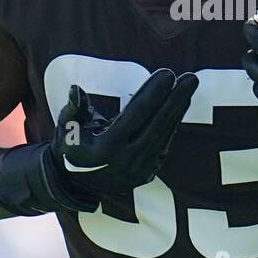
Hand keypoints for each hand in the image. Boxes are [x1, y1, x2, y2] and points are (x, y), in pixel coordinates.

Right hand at [48, 68, 197, 209]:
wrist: (78, 184)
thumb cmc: (73, 149)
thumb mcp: (67, 130)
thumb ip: (74, 109)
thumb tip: (76, 89)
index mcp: (108, 148)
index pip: (137, 114)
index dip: (154, 93)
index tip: (167, 73)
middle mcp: (127, 160)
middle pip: (157, 124)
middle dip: (176, 99)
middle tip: (191, 78)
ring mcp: (140, 169)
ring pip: (164, 134)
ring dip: (179, 109)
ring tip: (189, 86)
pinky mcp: (147, 173)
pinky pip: (164, 144)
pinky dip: (173, 124)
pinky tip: (181, 105)